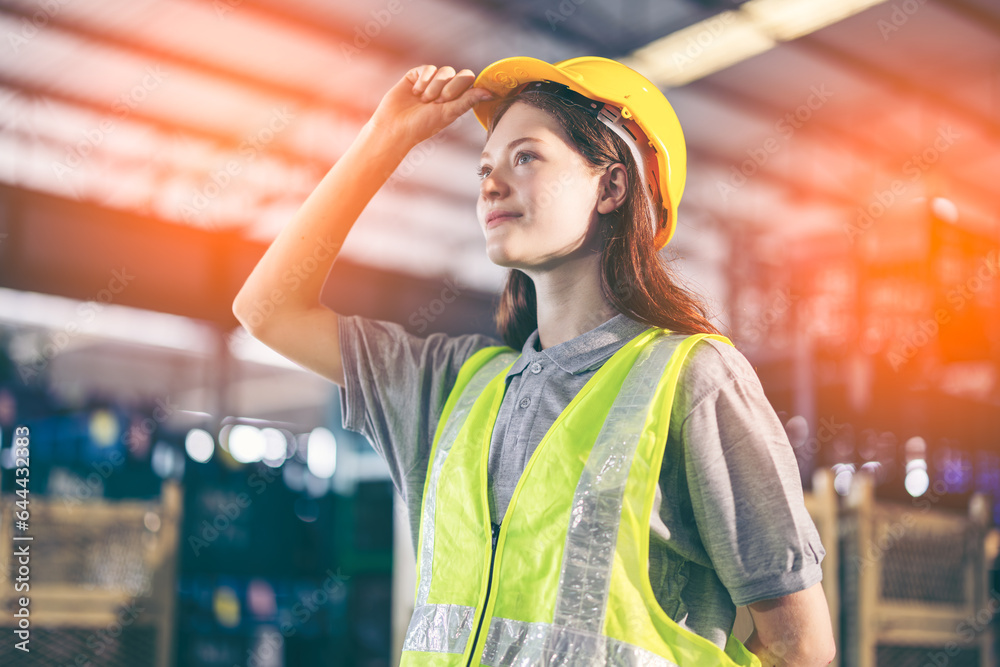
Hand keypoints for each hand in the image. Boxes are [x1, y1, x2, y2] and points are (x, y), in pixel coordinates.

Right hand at [368, 65, 495, 148]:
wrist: (395, 126)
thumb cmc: (422, 125)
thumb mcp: (448, 113)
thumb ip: (469, 101)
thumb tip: (491, 93)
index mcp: (456, 99)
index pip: (469, 80)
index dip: (460, 87)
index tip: (448, 100)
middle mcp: (445, 88)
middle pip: (457, 74)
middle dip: (447, 88)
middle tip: (435, 103)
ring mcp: (431, 81)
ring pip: (443, 71)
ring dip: (434, 86)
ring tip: (423, 100)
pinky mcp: (416, 76)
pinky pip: (427, 68)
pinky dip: (423, 80)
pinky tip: (415, 92)